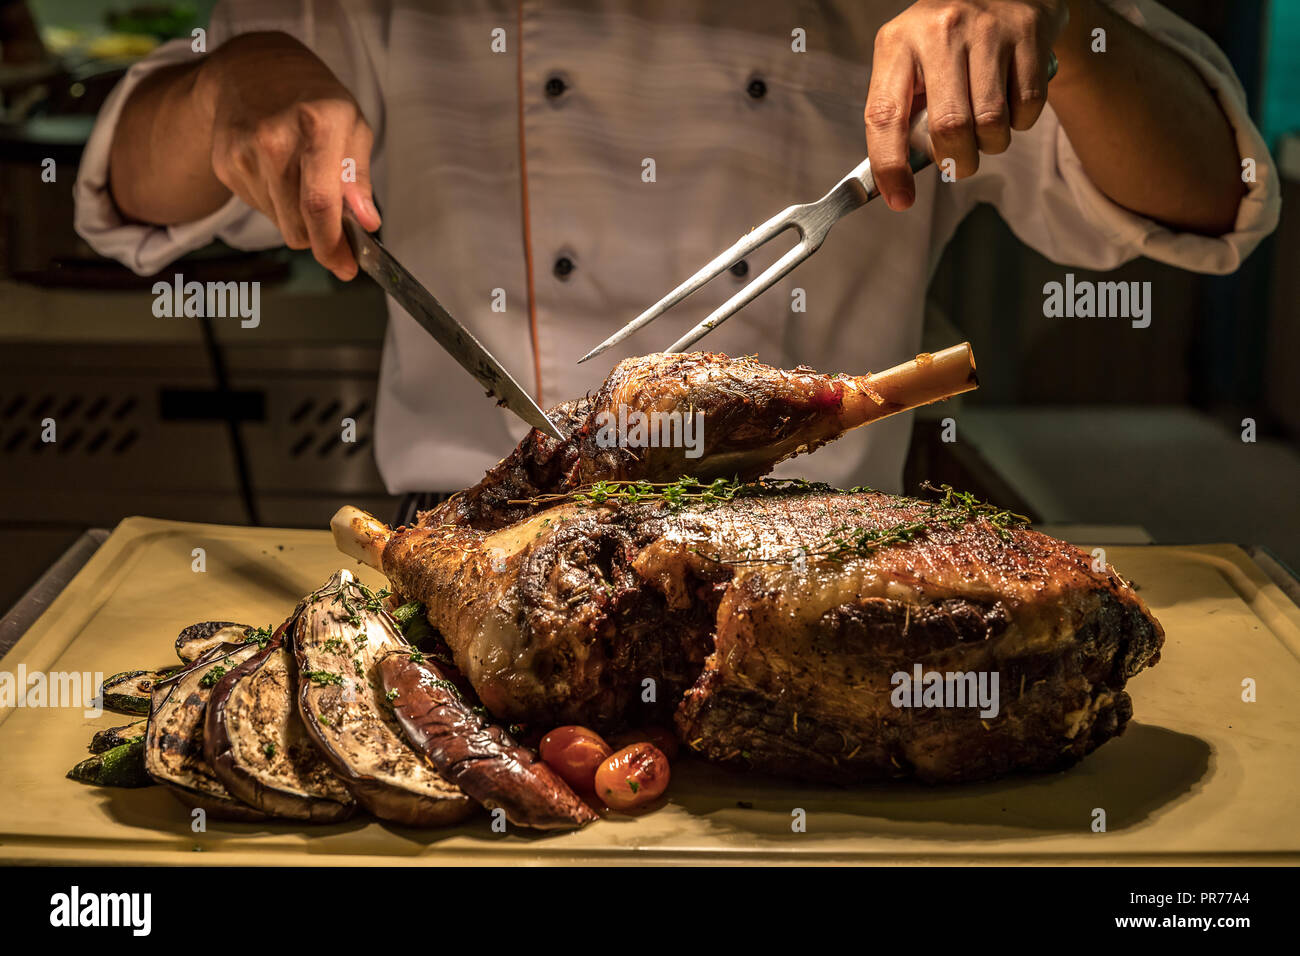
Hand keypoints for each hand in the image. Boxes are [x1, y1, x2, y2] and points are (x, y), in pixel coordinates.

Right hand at [195, 31, 379, 278]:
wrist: (249, 69)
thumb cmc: (312, 99)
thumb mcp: (353, 125)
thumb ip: (359, 178)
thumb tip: (367, 223)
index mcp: (317, 124)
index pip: (319, 202)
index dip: (332, 244)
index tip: (346, 266)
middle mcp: (274, 139)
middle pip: (298, 224)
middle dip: (321, 239)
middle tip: (336, 231)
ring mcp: (243, 153)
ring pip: (281, 224)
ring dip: (299, 220)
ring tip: (303, 182)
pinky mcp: (225, 165)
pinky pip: (261, 210)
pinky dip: (277, 204)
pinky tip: (279, 174)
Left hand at [864, 0, 1067, 209]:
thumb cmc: (946, 39)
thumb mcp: (911, 62)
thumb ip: (903, 111)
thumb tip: (896, 176)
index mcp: (898, 43)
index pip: (884, 116)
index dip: (890, 166)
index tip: (899, 199)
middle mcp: (939, 31)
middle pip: (949, 127)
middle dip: (956, 162)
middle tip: (958, 163)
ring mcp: (987, 28)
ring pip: (991, 122)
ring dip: (991, 145)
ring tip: (985, 132)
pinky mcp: (1028, 31)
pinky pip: (1027, 105)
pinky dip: (1021, 122)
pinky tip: (1011, 104)